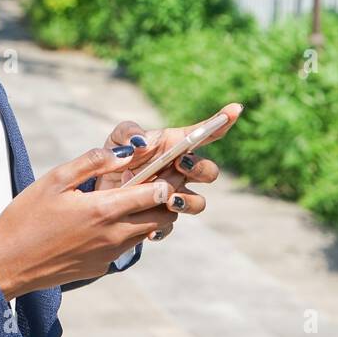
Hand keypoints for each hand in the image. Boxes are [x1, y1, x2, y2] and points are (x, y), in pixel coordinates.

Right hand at [0, 146, 178, 299]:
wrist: (6, 263)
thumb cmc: (26, 216)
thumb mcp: (55, 179)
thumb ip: (92, 162)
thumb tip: (124, 152)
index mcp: (104, 209)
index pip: (155, 194)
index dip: (167, 179)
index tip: (168, 167)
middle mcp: (113, 235)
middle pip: (161, 217)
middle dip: (165, 198)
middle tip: (155, 181)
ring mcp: (109, 255)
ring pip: (146, 232)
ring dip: (148, 215)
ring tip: (130, 197)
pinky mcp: (100, 267)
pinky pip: (125, 246)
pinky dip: (128, 231)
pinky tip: (106, 220)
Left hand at [90, 103, 242, 237]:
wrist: (101, 188)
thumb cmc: (117, 156)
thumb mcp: (118, 139)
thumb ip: (128, 133)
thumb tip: (141, 143)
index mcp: (176, 146)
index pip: (204, 134)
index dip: (222, 121)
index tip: (236, 108)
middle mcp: (183, 171)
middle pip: (210, 171)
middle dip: (200, 168)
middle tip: (180, 164)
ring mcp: (177, 195)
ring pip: (199, 203)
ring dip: (187, 201)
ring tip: (169, 200)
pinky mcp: (162, 218)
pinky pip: (171, 226)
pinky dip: (162, 227)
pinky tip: (150, 228)